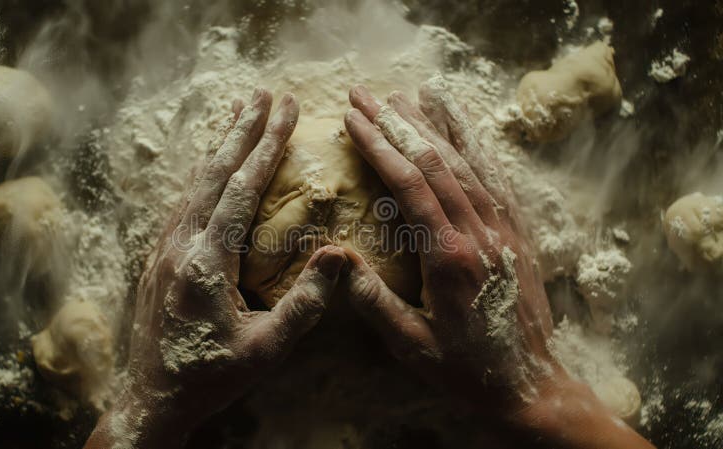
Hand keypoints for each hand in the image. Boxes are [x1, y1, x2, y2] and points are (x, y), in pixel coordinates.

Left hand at [85, 90, 345, 448]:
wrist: (154, 399)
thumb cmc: (213, 377)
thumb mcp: (267, 349)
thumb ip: (304, 303)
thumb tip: (338, 257)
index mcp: (206, 262)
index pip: (239, 189)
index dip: (264, 146)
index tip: (284, 111)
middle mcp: (179, 246)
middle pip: (212, 173)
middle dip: (240, 130)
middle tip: (262, 93)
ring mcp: (164, 250)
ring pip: (193, 185)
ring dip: (219, 148)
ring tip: (239, 116)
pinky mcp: (159, 259)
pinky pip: (184, 204)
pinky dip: (204, 176)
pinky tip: (213, 170)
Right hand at [342, 78, 653, 448]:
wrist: (529, 385)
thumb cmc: (465, 370)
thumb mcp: (410, 345)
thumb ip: (373, 301)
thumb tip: (335, 257)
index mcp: (449, 257)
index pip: (409, 184)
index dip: (379, 145)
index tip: (353, 118)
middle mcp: (480, 232)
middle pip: (436, 161)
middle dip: (398, 122)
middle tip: (368, 94)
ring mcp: (504, 229)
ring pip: (468, 162)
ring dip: (436, 125)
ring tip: (411, 93)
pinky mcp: (517, 233)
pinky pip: (497, 179)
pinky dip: (477, 147)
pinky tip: (464, 126)